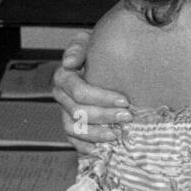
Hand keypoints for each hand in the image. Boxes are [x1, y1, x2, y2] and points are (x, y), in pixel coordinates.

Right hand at [52, 30, 130, 152]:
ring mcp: (65, 112)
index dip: (101, 98)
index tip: (125, 100)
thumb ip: (79, 47)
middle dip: (104, 116)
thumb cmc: (97, 50)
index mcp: (64, 77)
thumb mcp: (90, 41)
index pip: (78, 91)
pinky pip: (74, 140)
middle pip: (78, 111)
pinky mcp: (72, 125)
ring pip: (74, 128)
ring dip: (96, 133)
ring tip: (118, 134)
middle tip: (128, 116)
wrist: (103, 60)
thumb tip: (69, 61)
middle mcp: (62, 96)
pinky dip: (87, 147)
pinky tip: (104, 149)